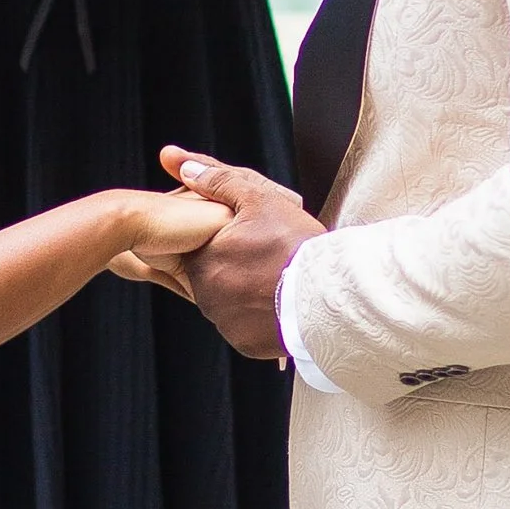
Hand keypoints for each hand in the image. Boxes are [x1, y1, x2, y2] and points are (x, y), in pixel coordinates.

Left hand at [130, 146, 316, 359]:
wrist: (327, 294)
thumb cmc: (295, 244)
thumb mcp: (258, 198)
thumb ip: (217, 180)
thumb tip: (182, 165)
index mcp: (203, 259)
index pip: (199, 247)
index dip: (225, 239)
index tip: (251, 239)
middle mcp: (206, 295)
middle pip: (215, 276)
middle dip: (236, 266)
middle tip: (269, 258)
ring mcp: (224, 322)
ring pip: (229, 302)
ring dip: (246, 292)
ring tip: (278, 279)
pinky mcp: (244, 343)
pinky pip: (245, 326)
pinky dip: (258, 316)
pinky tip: (279, 302)